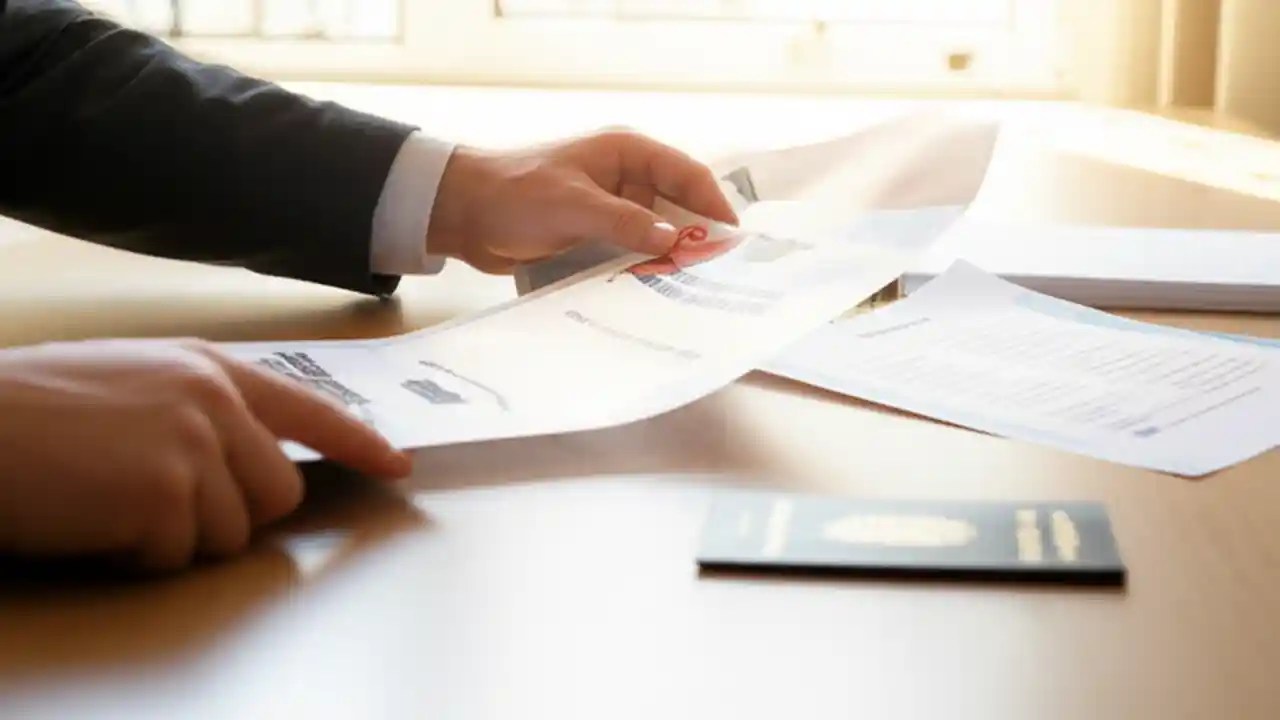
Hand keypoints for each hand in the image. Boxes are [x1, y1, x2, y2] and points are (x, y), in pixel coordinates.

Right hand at [0, 339, 410, 570]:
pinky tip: (94, 518)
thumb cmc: (35, 407)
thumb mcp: (134, 381)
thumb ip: (204, 409)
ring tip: (113, 499)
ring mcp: (195, 442)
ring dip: (177, 536)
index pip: (308, 407)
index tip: (396, 465)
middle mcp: (214, 399)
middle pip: (279, 492)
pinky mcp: (167, 491)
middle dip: (231, 513)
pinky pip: (180, 556)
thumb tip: (252, 457)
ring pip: (234, 531)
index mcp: (209, 367)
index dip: (358, 442)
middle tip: (156, 499)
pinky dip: (138, 554)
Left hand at [426, 129, 738, 272]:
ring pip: (657, 231)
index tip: (734, 241)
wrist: (461, 213)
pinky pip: (632, 249)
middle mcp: (625, 176)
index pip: (688, 174)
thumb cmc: (514, 195)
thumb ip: (626, 223)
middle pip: (678, 206)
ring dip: (671, 256)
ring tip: (695, 289)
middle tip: (720, 274)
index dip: (714, 205)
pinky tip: (657, 290)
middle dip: (697, 237)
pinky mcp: (595, 232)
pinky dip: (645, 266)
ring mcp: (611, 205)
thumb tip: (675, 240)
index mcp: (626, 152)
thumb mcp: (574, 207)